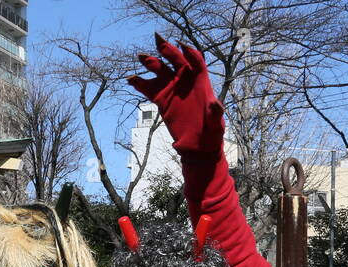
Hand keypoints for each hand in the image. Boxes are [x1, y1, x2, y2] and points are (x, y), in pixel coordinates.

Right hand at [128, 34, 224, 155]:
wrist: (199, 145)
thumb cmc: (211, 133)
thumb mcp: (216, 124)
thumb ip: (215, 113)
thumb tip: (215, 104)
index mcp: (201, 83)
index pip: (196, 62)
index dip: (190, 53)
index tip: (182, 46)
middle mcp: (185, 82)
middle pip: (176, 60)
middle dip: (167, 50)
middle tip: (158, 40)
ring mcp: (172, 89)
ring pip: (161, 71)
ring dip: (152, 62)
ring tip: (142, 58)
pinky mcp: (162, 100)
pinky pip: (149, 88)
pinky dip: (140, 83)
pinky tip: (131, 79)